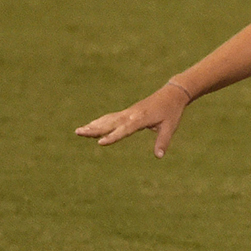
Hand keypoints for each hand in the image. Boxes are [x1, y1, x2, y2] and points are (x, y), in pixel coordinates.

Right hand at [75, 82, 191, 156]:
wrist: (172, 94)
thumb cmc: (172, 112)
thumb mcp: (170, 127)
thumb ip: (163, 141)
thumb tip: (159, 156)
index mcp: (141, 118)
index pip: (125, 129)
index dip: (113, 136)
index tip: (100, 142)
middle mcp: (131, 114)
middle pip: (110, 123)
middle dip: (94, 129)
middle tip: (79, 132)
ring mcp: (128, 112)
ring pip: (108, 119)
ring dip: (93, 125)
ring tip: (79, 131)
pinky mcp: (128, 112)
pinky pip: (111, 117)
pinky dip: (100, 122)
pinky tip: (91, 125)